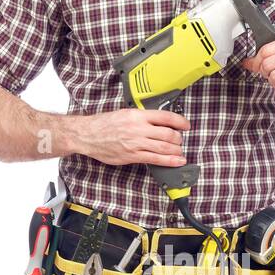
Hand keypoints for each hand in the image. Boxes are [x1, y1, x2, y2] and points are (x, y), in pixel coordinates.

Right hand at [70, 108, 190, 167]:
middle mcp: (138, 128)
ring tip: (180, 151)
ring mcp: (136, 143)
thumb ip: (141, 118)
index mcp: (137, 115)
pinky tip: (177, 161)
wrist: (88, 135)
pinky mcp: (133, 156)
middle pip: (168, 133)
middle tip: (180, 140)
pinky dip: (169, 161)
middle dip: (178, 138)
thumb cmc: (103, 124)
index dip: (180, 121)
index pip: (165, 116)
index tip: (186, 125)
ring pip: (164, 147)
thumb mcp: (124, 114)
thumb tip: (157, 121)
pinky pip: (155, 159)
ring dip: (176, 150)